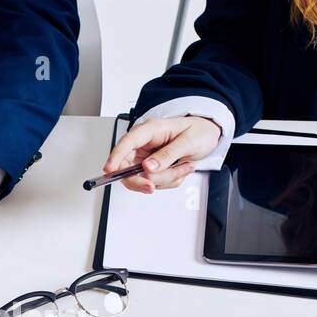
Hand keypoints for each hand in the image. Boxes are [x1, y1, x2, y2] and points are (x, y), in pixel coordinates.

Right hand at [103, 115, 222, 192]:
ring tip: (184, 167)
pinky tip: (179, 169)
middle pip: (126, 167)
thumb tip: (148, 167)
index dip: (115, 156)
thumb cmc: (197, 131)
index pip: (127, 142)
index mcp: (150, 129)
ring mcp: (145, 157)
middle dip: (142, 180)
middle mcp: (143, 143)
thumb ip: (168, 154)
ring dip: (165, 179)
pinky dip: (168, 181)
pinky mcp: (150, 168)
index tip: (110, 170)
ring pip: (143, 179)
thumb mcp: (188, 141)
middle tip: (153, 187)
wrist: (207, 135)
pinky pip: (153, 182)